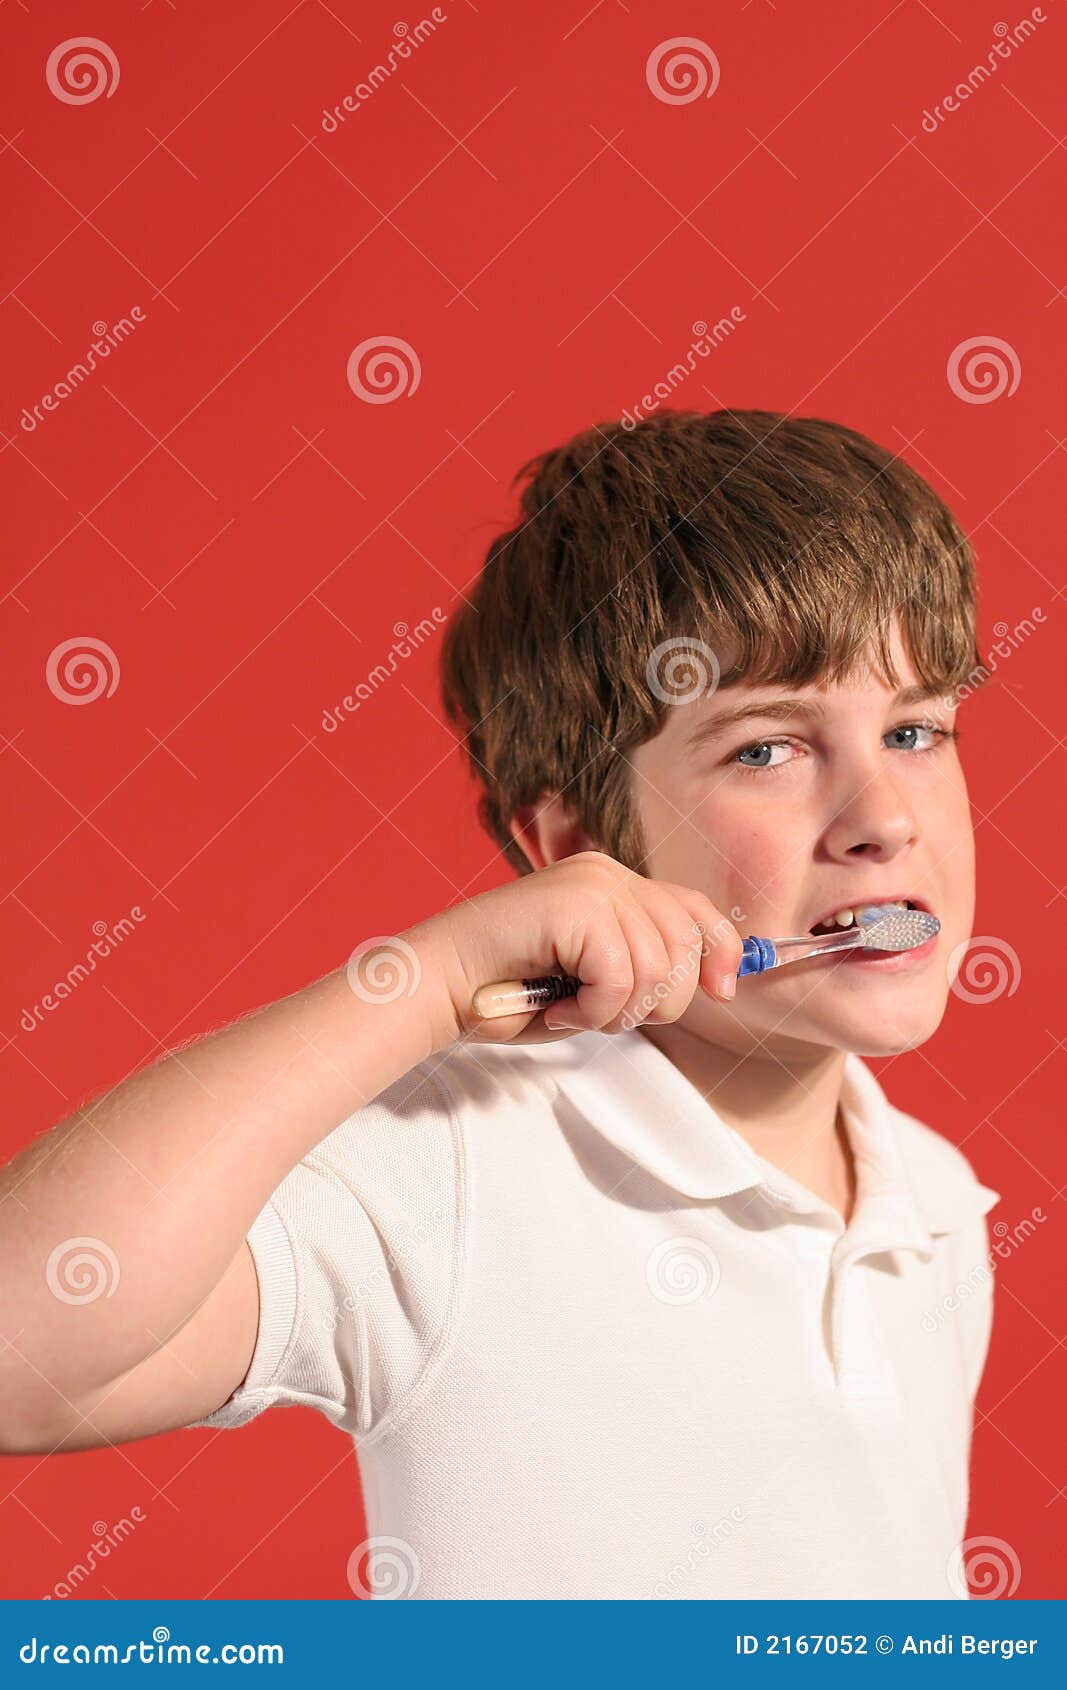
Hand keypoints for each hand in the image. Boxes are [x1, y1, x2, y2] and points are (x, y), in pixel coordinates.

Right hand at [406, 850, 742, 1051]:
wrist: (440, 987)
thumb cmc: (510, 992)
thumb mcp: (596, 979)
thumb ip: (644, 968)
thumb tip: (714, 981)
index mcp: (615, 885)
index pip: (696, 908)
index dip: (722, 951)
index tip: (722, 991)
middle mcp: (608, 873)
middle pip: (685, 945)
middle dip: (656, 1001)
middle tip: (600, 1012)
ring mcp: (592, 884)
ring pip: (657, 968)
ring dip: (615, 1011)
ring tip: (570, 1008)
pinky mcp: (576, 905)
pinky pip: (620, 978)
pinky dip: (592, 1010)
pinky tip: (557, 1006)